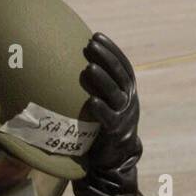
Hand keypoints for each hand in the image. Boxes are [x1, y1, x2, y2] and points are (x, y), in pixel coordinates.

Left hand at [75, 32, 142, 195]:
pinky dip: (101, 110)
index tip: (96, 35)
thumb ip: (96, 86)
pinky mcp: (115, 133)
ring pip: (116, 95)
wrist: (114, 159)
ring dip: (103, 80)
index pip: (123, 65)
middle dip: (106, 58)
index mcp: (128, 91)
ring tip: (89, 68)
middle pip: (120, 75)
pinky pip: (109, 120)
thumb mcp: (104, 102)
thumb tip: (67, 64)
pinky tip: (90, 101)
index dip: (111, 50)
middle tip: (90, 45)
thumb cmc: (102, 125)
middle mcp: (129, 101)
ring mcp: (124, 117)